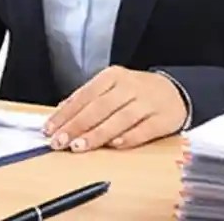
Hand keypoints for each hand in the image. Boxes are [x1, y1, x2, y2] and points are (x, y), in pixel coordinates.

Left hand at [43, 66, 185, 152]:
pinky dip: (128, 138)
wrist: (175, 91)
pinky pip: (143, 130)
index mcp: (112, 77)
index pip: (83, 95)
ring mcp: (147, 102)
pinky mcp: (163, 119)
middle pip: (98, 107)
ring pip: (119, 119)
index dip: (65, 114)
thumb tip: (61, 113)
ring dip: (97, 134)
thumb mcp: (110, 88)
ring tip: (79, 146)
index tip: (49, 129)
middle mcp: (129, 87)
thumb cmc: (135, 93)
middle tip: (59, 141)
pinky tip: (113, 146)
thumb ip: (87, 100)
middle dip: (76, 126)